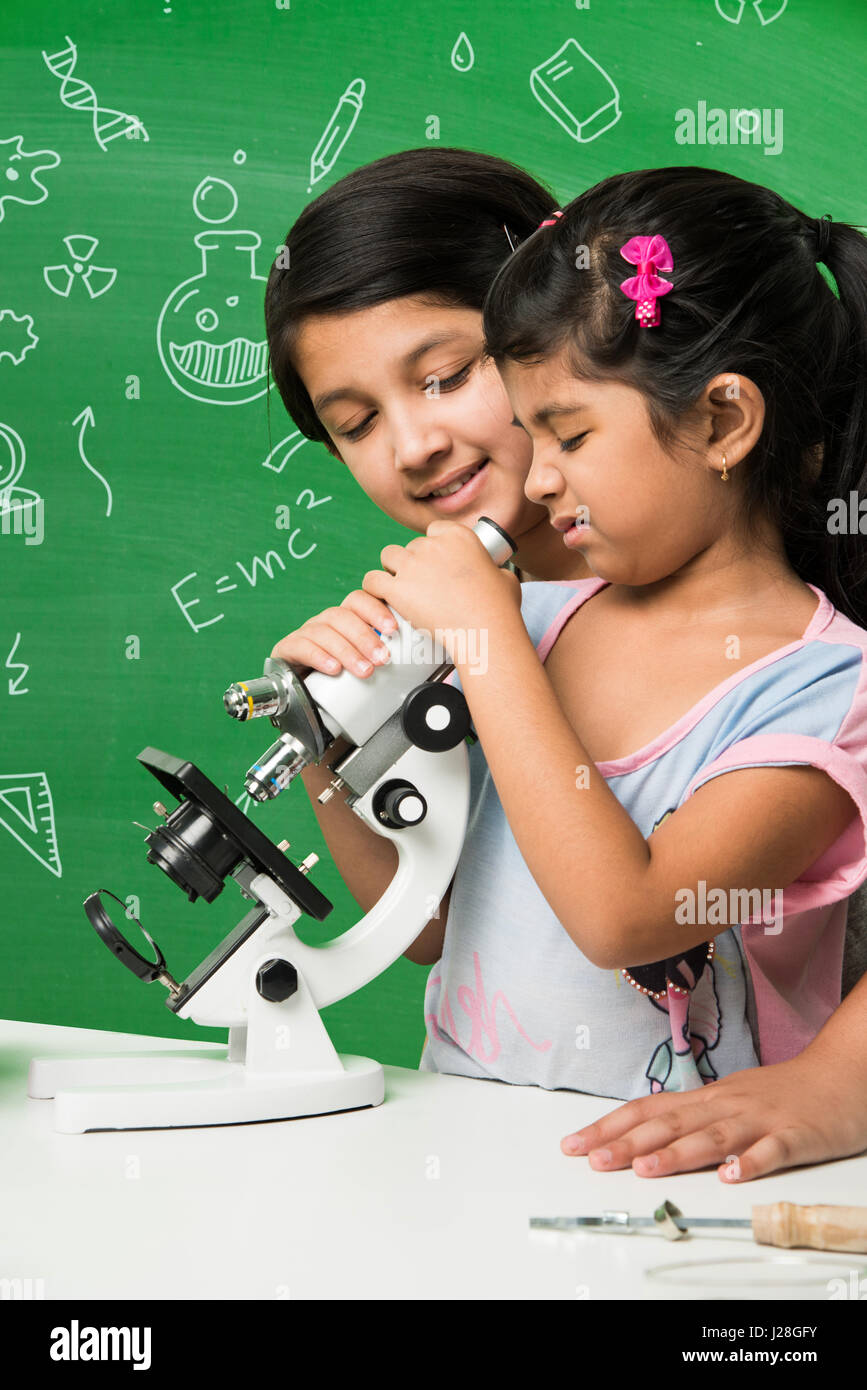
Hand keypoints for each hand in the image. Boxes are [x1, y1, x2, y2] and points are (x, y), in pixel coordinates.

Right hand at [270, 590, 397, 679]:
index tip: (393, 629)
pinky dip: (319, 656)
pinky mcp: (288, 649)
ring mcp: (306, 633)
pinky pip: (302, 647)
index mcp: (346, 618)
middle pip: (343, 616)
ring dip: (347, 650)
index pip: (359, 600)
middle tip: (383, 659)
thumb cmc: (339, 677)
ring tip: (364, 670)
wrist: (300, 690)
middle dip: (366, 637)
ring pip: (325, 632)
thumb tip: (420, 664)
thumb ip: (385, 657)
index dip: (376, 610)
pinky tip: (333, 668)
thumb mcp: (364, 662)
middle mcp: (325, 621)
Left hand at [362, 520, 520, 657]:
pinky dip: (375, 588)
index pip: (434, 530)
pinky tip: (381, 596)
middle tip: (420, 584)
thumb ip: (494, 569)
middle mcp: (434, 545)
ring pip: (388, 556)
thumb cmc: (499, 609)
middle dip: (414, 562)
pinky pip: (373, 580)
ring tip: (398, 586)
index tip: (435, 563)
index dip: (433, 546)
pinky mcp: (398, 588)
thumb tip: (495, 572)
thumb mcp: (505, 578)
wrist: (485, 631)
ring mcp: (413, 565)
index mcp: (459, 536)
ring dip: (392, 569)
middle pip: (411, 545)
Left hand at [561, 1055, 866, 1181]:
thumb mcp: (728, 1099)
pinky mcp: (795, 1136)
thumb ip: (690, 1117)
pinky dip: (752, 1162)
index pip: (648, 1110)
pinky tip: (732, 1176)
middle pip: (671, 1124)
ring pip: (714, 1136)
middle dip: (629, 1143)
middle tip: (593, 1161)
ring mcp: (759, 1120)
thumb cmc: (780, 1093)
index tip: (574, 1144)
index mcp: (707, 1098)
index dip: (610, 1126)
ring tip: (647, 1167)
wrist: (840, 1076)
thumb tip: (640, 1134)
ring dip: (679, 1152)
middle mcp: (726, 1105)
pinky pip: (772, 1150)